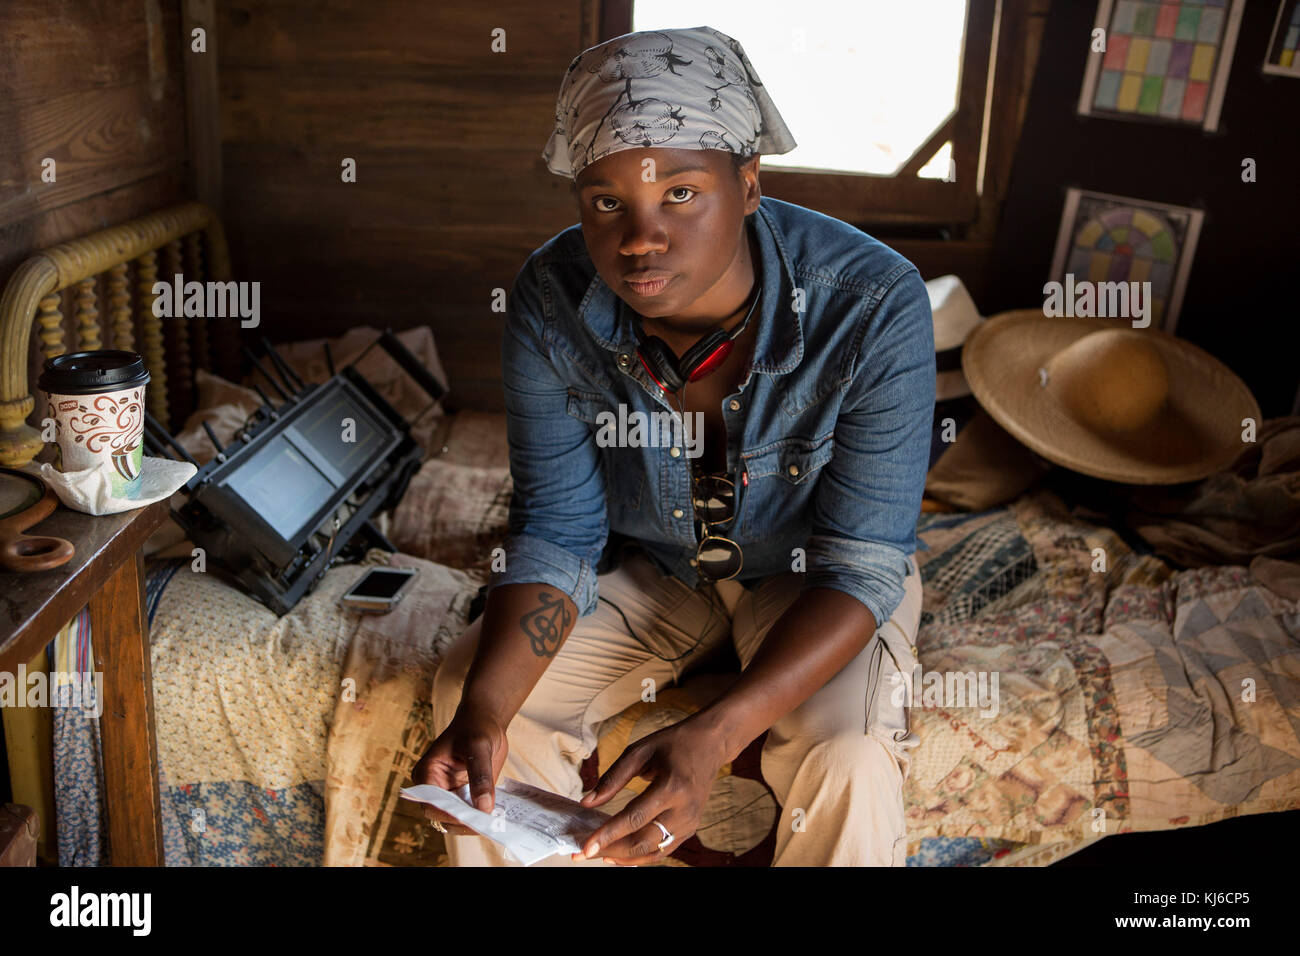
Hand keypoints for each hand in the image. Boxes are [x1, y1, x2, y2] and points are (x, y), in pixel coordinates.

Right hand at [406, 702, 508, 835]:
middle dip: (465, 822)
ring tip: (496, 820)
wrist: (485, 721)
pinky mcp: (465, 797)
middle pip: (444, 817)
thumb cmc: (476, 727)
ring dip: (476, 822)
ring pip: (458, 820)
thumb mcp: (479, 747)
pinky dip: (483, 816)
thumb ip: (480, 776)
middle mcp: (434, 789)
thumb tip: (484, 807)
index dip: (450, 815)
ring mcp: (450, 795)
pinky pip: (472, 813)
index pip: (432, 804)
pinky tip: (498, 815)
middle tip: (489, 823)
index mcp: (426, 775)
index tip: (473, 818)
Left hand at [572, 716, 726, 864]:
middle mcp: (684, 810)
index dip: (608, 835)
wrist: (711, 744)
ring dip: (624, 858)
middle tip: (583, 853)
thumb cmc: (674, 743)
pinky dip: (641, 856)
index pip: (634, 818)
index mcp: (671, 787)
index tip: (585, 847)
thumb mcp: (640, 751)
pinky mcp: (691, 828)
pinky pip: (663, 850)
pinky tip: (621, 855)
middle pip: (643, 841)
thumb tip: (587, 802)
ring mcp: (690, 822)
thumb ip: (612, 778)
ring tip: (599, 855)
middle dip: (611, 851)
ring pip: (653, 851)